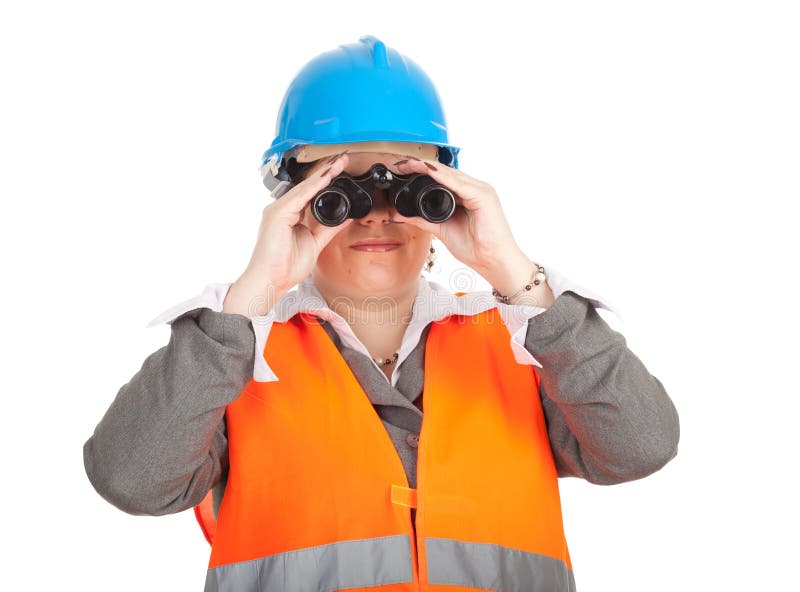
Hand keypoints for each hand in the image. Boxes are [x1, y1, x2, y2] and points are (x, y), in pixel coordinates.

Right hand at [225, 155, 353, 314]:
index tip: (341, 170)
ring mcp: (278, 210)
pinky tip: (326, 178)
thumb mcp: (315, 243)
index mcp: (289, 215)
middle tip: (343, 159)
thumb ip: (329, 228)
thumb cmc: (286, 266)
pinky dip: (314, 186)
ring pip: (304, 188)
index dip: (326, 181)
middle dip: (326, 172)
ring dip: (323, 175)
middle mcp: (282, 209)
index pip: (310, 193)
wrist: (271, 281)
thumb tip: (345, 217)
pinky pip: (300, 197)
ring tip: (338, 163)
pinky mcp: (277, 214)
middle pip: (307, 186)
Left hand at [392, 157, 525, 274]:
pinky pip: (460, 184)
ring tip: (411, 164)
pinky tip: (430, 173)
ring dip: (429, 168)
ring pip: (451, 174)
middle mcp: (474, 189)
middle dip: (422, 166)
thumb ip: (424, 220)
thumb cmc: (475, 248)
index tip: (402, 170)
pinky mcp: (484, 196)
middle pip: (445, 172)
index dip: (421, 172)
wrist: (492, 261)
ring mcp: (481, 190)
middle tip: (401, 164)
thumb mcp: (442, 230)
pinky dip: (444, 178)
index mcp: (466, 195)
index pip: (442, 177)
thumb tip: (402, 215)